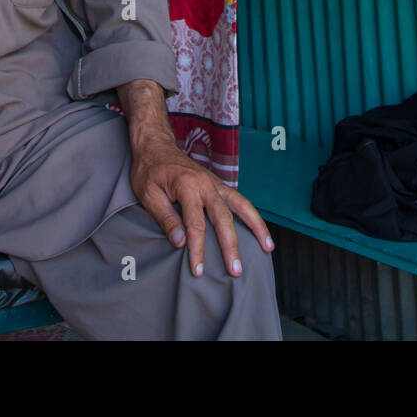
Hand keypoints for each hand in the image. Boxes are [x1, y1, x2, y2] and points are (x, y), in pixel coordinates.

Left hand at [129, 135, 273, 277]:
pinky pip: (240, 201)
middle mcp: (206, 184)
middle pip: (223, 218)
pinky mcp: (219, 185)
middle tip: (236, 270)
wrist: (156, 146)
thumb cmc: (148, 171)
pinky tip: (260, 230)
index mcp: (187, 186)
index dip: (197, 249)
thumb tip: (180, 242)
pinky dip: (252, 215)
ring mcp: (215, 184)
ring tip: (268, 247)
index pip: (195, 224)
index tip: (198, 269)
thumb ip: (166, 218)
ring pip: (242, 205)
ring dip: (256, 227)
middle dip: (231, 246)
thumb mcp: (148, 195)